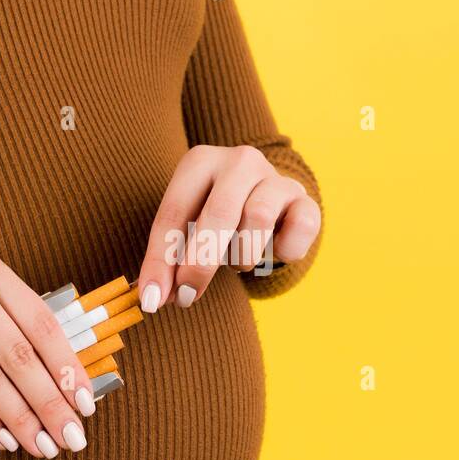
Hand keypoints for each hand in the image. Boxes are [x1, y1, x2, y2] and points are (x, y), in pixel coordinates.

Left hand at [136, 145, 320, 310]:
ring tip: (238, 261)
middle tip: (187, 296)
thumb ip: (171, 258)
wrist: (267, 202)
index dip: (161, 259)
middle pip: (219, 213)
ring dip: (243, 255)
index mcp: (200, 161)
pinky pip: (300, 227)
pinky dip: (285, 250)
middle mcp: (240, 161)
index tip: (152, 298)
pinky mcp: (306, 199)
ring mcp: (276, 178)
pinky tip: (275, 251)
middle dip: (200, 263)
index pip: (174, 212)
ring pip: (259, 218)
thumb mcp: (187, 230)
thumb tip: (154, 298)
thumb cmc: (217, 220)